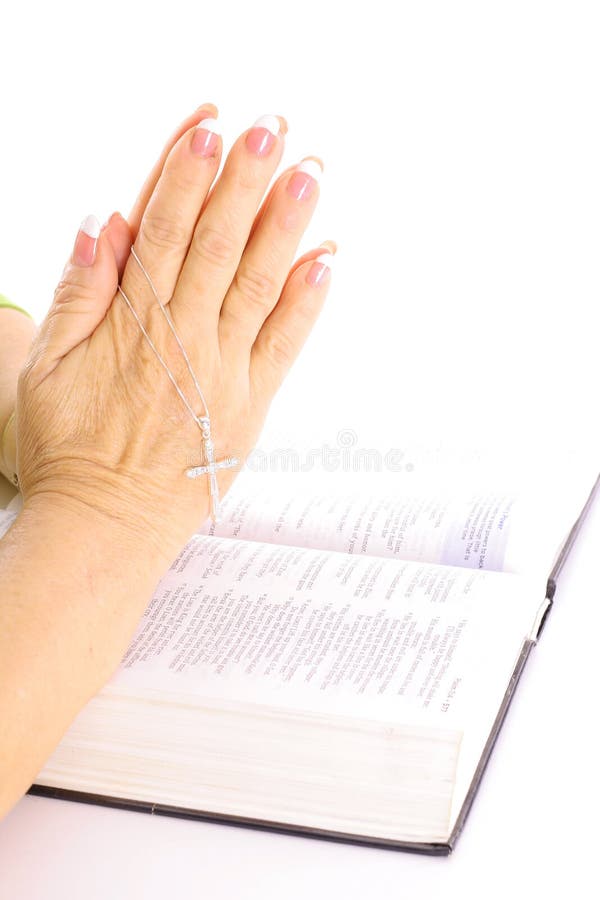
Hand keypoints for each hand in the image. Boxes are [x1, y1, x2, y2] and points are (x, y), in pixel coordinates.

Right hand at [16, 107, 334, 561]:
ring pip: (257, 282)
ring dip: (284, 224)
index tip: (208, 128)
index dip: (185, 175)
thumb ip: (78, 293)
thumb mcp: (46, 366)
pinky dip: (306, 300)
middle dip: (244, 180)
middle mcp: (182, 337)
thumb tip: (102, 224)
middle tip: (271, 128)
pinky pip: (284, 343)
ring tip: (308, 172)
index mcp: (130, 321)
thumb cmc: (73, 449)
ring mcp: (223, 370)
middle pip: (217, 243)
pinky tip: (324, 256)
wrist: (107, 526)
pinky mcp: (252, 405)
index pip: (162, 231)